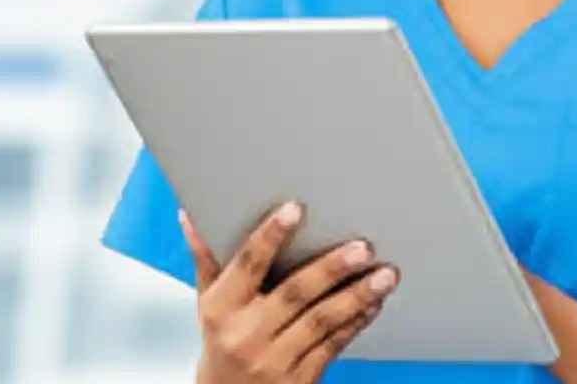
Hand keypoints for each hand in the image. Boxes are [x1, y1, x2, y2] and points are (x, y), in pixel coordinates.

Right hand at [181, 203, 399, 383]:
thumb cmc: (221, 341)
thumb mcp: (207, 302)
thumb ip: (207, 258)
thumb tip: (191, 215)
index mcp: (221, 308)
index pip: (247, 265)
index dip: (270, 236)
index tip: (295, 209)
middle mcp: (246, 334)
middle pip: (294, 294)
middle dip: (331, 269)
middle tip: (362, 247)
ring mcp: (274, 361)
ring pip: (321, 322)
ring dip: (356, 296)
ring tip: (385, 275)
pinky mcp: (298, 380)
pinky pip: (332, 346)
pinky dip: (356, 323)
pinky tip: (374, 303)